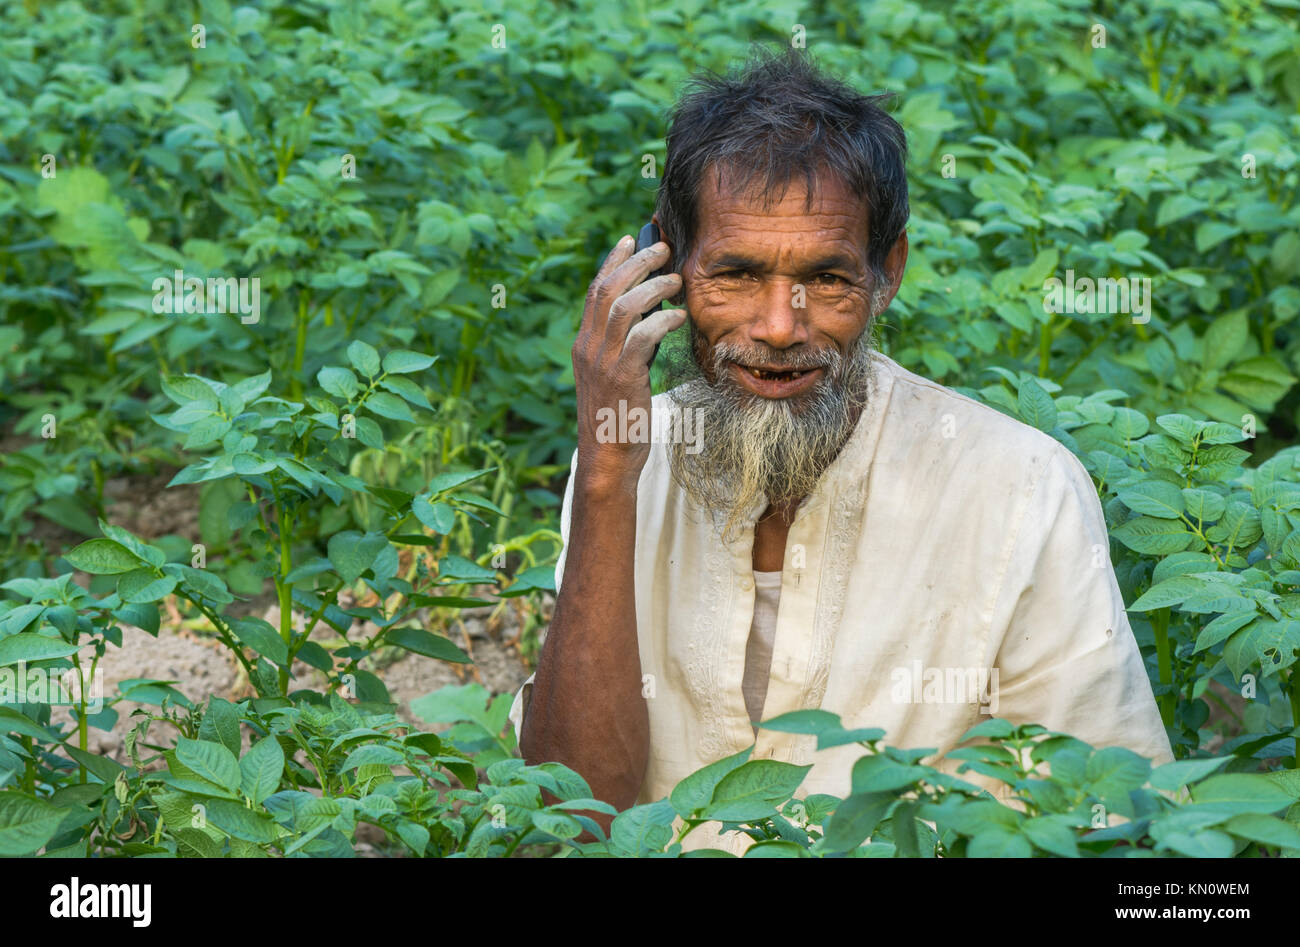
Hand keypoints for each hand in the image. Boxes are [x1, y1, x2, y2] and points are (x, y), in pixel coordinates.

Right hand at [572, 234, 685, 493]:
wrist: (607, 458)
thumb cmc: (618, 420)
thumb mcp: (617, 378)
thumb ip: (626, 349)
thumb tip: (650, 322)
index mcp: (585, 345)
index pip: (594, 291)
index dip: (612, 262)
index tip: (630, 239)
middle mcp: (588, 348)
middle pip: (607, 289)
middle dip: (635, 263)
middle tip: (662, 248)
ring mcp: (603, 362)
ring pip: (623, 307)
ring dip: (652, 287)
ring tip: (676, 280)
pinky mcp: (622, 377)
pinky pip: (641, 337)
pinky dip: (661, 320)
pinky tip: (679, 317)